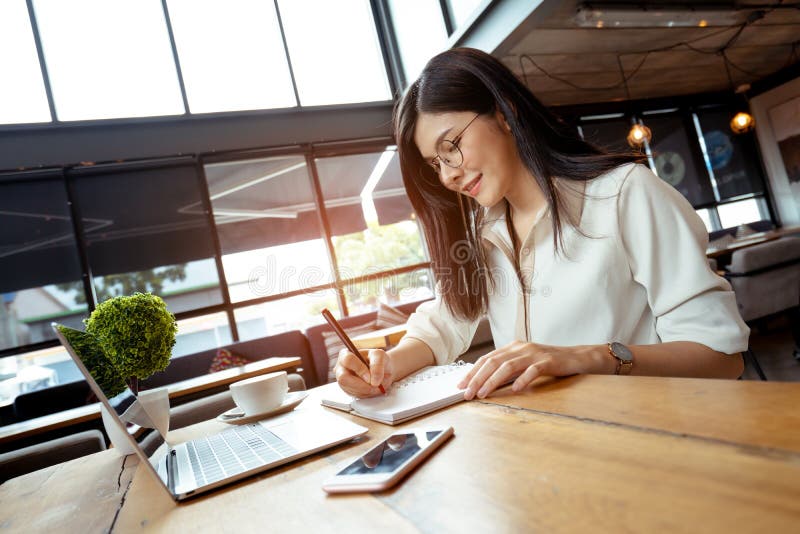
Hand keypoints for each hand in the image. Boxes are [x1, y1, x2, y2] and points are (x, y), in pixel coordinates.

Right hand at [335, 348, 393, 397]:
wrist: (382, 370)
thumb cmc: (378, 360)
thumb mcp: (380, 356)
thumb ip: (377, 366)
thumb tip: (374, 381)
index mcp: (346, 354)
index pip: (348, 360)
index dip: (360, 369)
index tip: (370, 377)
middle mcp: (341, 368)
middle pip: (343, 378)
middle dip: (361, 385)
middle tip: (374, 385)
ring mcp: (343, 380)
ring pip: (350, 390)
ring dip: (366, 390)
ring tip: (377, 385)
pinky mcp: (348, 390)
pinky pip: (355, 395)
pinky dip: (367, 394)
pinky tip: (372, 388)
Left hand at [457, 341, 609, 399]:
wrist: (577, 358)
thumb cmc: (548, 364)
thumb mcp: (524, 364)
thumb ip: (507, 370)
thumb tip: (484, 383)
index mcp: (512, 347)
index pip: (487, 359)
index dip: (472, 372)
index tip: (460, 385)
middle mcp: (521, 348)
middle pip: (493, 362)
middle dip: (477, 378)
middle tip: (467, 393)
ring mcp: (534, 353)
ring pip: (508, 366)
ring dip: (493, 381)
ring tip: (482, 393)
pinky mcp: (549, 361)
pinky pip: (533, 370)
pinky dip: (523, 380)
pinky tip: (515, 390)